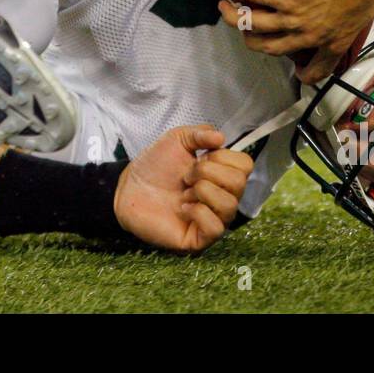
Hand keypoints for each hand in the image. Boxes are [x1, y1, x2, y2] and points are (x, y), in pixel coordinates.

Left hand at [114, 126, 254, 253]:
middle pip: (239, 183)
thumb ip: (200, 133)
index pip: (245, 165)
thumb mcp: (177, 139)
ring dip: (202, 192)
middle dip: (207, 172)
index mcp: (222, 175)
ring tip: (184, 193)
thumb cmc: (154, 166)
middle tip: (186, 176)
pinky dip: (198, 212)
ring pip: (230, 206)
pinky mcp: (200, 239)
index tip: (200, 158)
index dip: (223, 156)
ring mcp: (213, 220)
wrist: (128, 188)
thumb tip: (221, 138)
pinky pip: (216, 228)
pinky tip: (182, 208)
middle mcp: (223, 198)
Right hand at [216, 0, 373, 82]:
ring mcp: (292, 19)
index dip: (305, 73)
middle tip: (249, 33)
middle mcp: (310, 35)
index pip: (318, 68)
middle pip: (273, 49)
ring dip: (235, 17)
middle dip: (256, 43)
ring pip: (254, 27)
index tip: (298, 71)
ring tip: (225, 8)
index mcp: (335, 40)